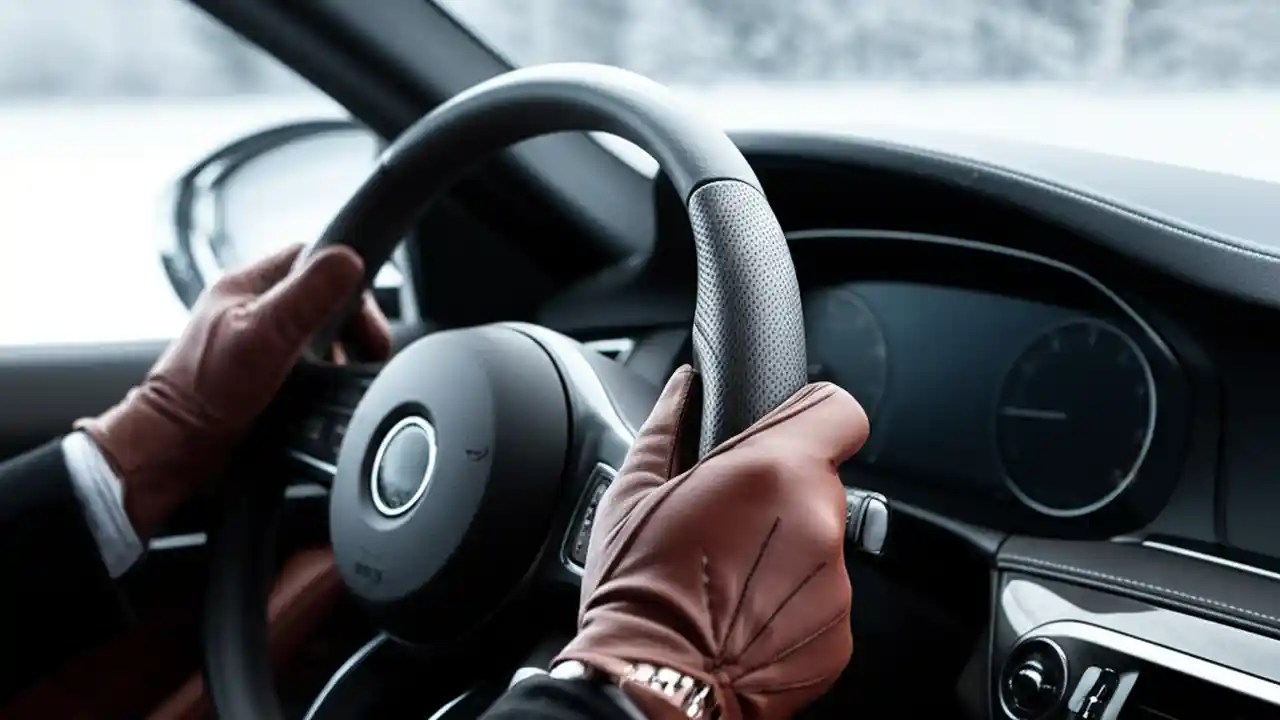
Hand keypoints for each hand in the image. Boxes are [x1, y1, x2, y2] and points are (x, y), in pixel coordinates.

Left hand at [78, 244, 390, 537]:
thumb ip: (309, 295)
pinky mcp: (257, 371)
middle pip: (319, 294)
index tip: (362, 314)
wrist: (175, 447)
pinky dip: (321, 373)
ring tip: (341, 373)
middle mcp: (248, 306)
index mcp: (246, 283)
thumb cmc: (204, 392)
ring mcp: (252, 338)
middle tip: (362, 352)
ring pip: (314, 329)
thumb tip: (349, 260)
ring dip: (336, 351)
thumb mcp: (267, 334)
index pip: (311, 256)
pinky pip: (304, 359)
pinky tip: (321, 389)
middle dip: (347, 323)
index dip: (345, 278)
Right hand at [556, 366, 868, 719]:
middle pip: (821, 485)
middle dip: (783, 496)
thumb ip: (670, 428)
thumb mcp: (633, 494)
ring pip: (822, 546)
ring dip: (788, 554)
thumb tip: (684, 389)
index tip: (792, 432)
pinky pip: (821, 602)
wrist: (652, 686)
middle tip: (730, 524)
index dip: (816, 417)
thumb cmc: (636, 592)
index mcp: (772, 471)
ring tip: (729, 579)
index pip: (840, 413)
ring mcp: (835, 584)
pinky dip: (791, 606)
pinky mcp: (838, 636)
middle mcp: (817, 521)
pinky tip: (743, 617)